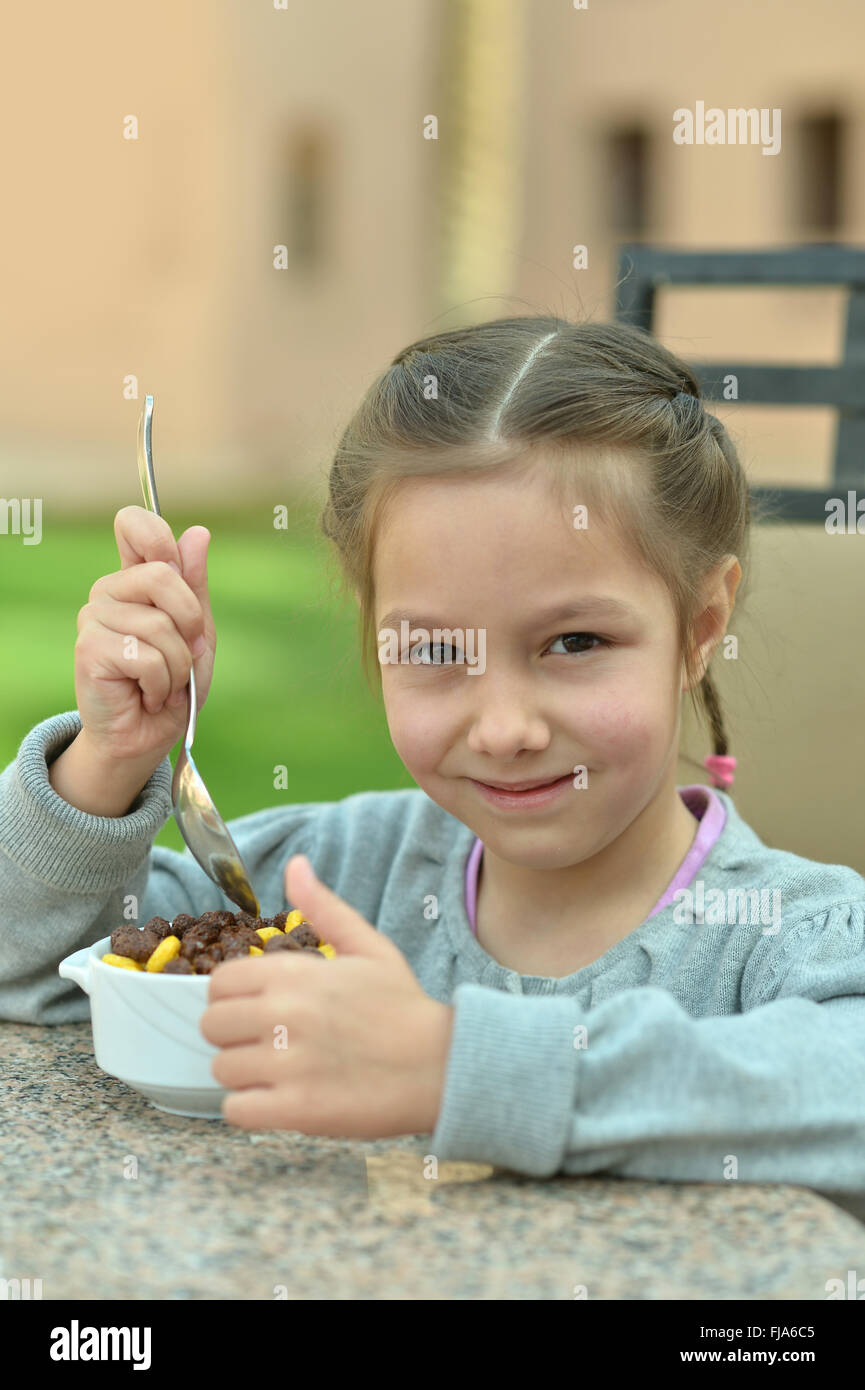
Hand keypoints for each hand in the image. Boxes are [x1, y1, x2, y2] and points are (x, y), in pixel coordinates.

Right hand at [72, 505, 216, 765]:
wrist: (148, 736)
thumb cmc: (174, 684)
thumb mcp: (198, 632)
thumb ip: (195, 585)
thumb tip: (198, 533)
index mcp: (135, 578)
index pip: (133, 523)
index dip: (158, 536)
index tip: (174, 564)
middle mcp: (109, 591)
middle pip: (163, 574)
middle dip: (191, 622)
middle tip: (186, 653)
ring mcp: (93, 617)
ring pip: (160, 625)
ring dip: (179, 666)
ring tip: (166, 683)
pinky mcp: (88, 648)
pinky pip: (147, 657)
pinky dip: (163, 684)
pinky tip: (149, 695)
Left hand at [199, 855, 454, 1136]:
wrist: (443, 1066)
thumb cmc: (403, 1006)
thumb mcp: (369, 947)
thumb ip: (324, 907)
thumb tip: (296, 865)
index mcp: (296, 973)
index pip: (220, 982)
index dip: (233, 995)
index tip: (256, 1006)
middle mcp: (285, 1014)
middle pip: (211, 1025)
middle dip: (233, 1034)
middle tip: (266, 1040)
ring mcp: (288, 1064)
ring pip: (221, 1069)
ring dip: (244, 1073)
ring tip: (279, 1071)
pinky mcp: (295, 1109)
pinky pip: (236, 1110)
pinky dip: (251, 1107)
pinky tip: (280, 1098)